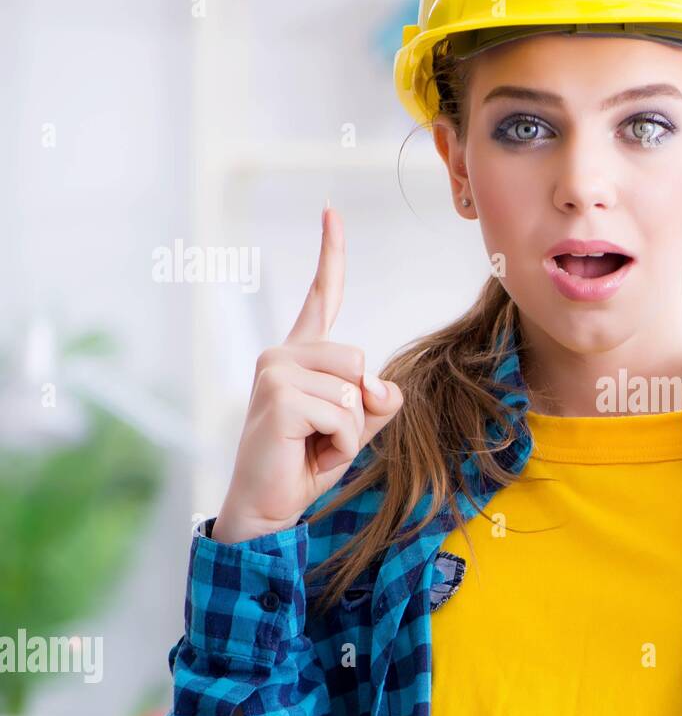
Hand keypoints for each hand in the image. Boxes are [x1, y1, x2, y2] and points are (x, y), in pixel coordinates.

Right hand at [211, 205, 404, 543]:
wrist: (268, 504)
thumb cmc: (307, 461)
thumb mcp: (357, 426)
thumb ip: (379, 399)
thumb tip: (379, 388)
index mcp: (301, 354)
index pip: (321, 295)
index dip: (330, 254)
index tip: (331, 211)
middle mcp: (283, 353)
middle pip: (360, 360)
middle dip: (360, 410)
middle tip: (324, 436)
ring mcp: (275, 370)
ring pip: (355, 391)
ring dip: (350, 431)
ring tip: (314, 444)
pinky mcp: (278, 396)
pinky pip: (345, 414)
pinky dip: (340, 444)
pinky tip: (308, 452)